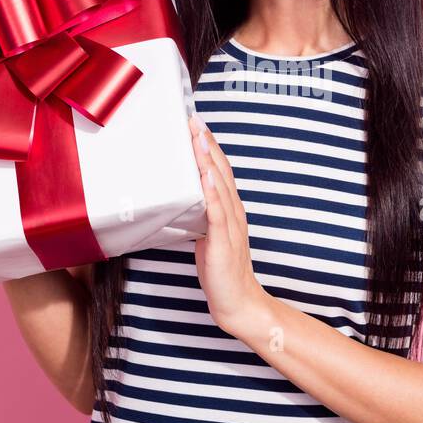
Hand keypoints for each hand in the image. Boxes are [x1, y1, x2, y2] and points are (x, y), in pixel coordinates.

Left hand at [189, 113, 265, 334]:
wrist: (238, 302)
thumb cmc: (221, 272)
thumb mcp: (208, 236)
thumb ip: (201, 215)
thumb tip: (184, 198)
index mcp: (230, 209)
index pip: (219, 171)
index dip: (208, 147)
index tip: (196, 125)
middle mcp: (233, 212)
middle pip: (221, 171)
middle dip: (207, 144)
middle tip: (193, 119)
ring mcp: (230, 225)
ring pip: (219, 186)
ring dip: (208, 160)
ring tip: (197, 137)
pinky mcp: (223, 242)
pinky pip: (217, 212)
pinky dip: (211, 192)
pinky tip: (204, 176)